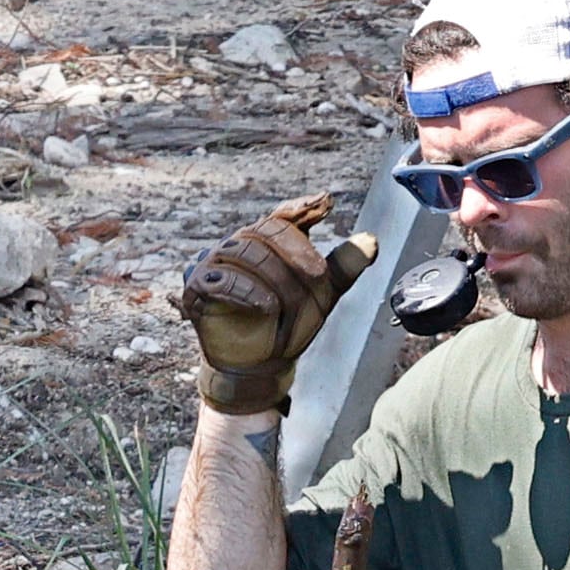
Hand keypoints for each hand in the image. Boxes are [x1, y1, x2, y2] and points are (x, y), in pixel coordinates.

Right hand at [177, 198, 378, 416]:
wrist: (259, 365)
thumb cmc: (286, 325)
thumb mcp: (323, 296)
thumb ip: (343, 267)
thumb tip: (371, 241)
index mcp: (267, 241)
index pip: (284, 215)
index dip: (303, 206)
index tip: (326, 203)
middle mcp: (239, 243)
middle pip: (269, 231)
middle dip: (297, 256)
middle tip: (319, 278)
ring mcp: (214, 261)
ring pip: (248, 253)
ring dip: (275, 282)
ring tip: (284, 308)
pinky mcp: (197, 285)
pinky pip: (222, 278)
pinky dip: (247, 291)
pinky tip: (264, 306)